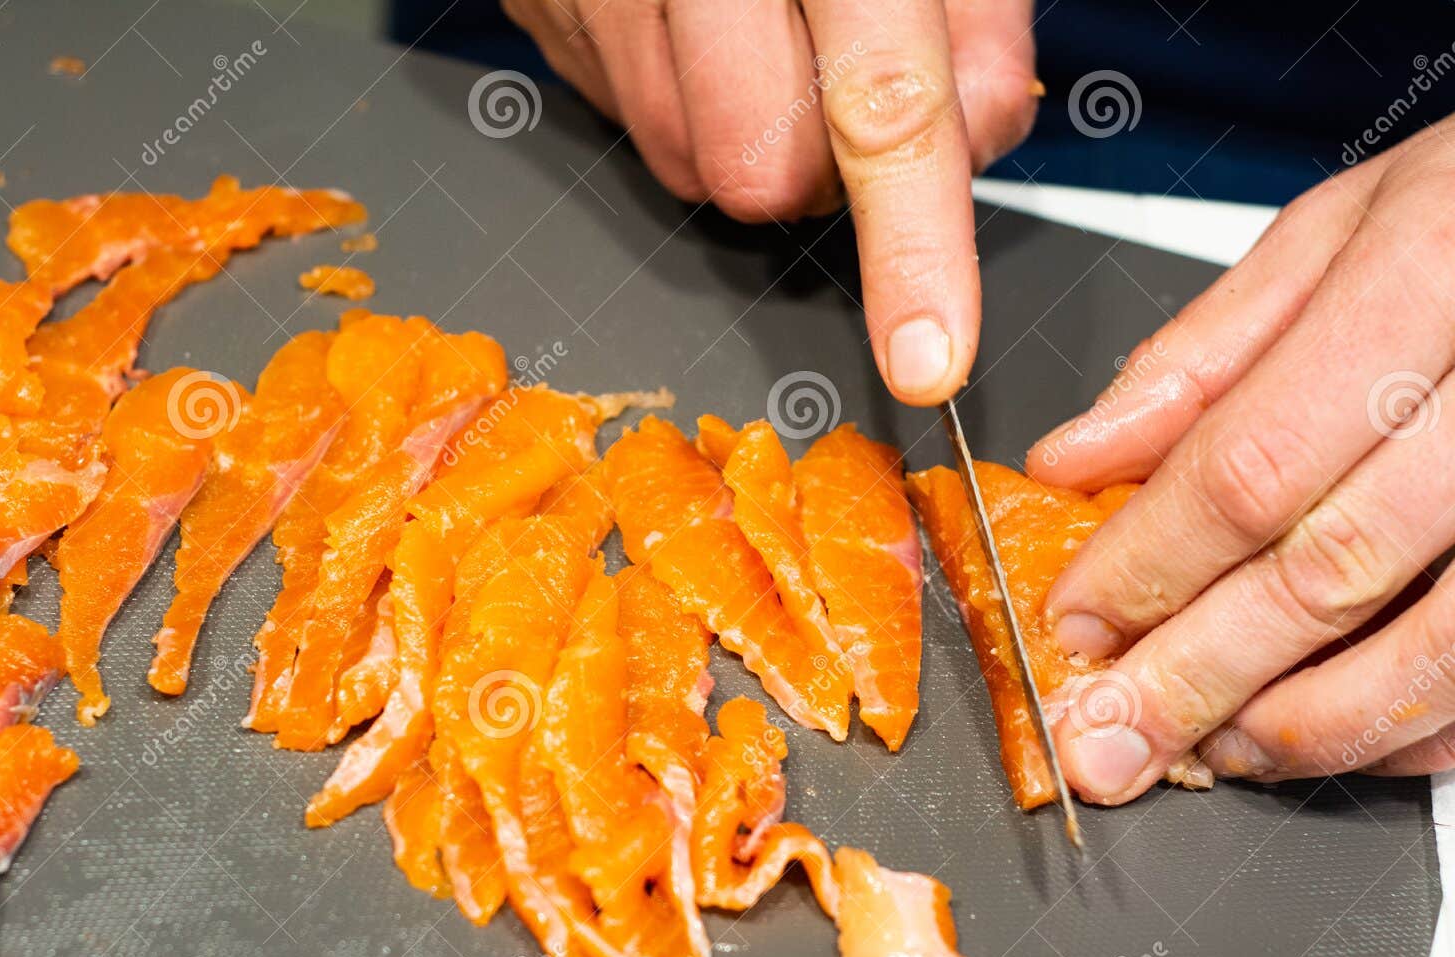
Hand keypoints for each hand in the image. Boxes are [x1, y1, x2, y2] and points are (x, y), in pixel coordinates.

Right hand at [500, 0, 1040, 403]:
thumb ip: (976, 11)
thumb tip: (981, 136)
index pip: (881, 108)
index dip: (913, 249)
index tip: (928, 355)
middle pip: (759, 174)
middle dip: (818, 176)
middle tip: (834, 88)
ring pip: (687, 169)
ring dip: (747, 144)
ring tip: (761, 43)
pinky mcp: (542, 8)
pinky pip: (624, 124)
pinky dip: (678, 104)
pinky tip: (693, 25)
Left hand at [1026, 117, 1454, 803]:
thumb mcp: (1345, 230)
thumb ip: (1205, 354)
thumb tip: (1075, 460)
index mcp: (1433, 282)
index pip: (1254, 461)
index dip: (1148, 562)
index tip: (1074, 621)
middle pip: (1329, 571)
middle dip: (1196, 675)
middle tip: (1109, 741)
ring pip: (1431, 650)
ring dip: (1303, 725)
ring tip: (1209, 749)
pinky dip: (1410, 727)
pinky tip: (1332, 735)